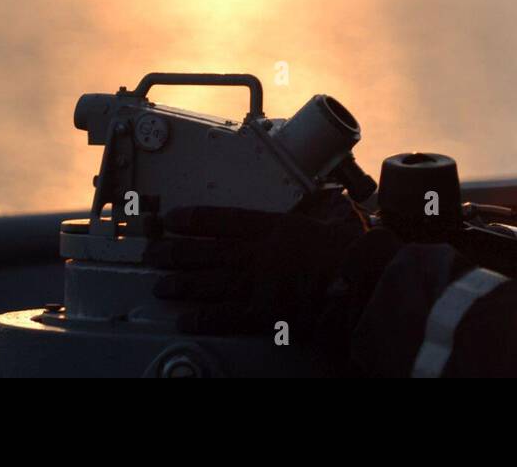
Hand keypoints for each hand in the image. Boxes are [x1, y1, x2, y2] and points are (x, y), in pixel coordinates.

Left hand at [146, 198, 399, 356]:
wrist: (362, 280)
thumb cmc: (357, 250)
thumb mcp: (341, 218)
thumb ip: (326, 209)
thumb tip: (331, 198)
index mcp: (276, 227)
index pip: (225, 220)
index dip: (194, 219)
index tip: (172, 219)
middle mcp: (260, 253)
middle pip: (208, 250)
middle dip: (176, 251)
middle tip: (153, 252)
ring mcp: (259, 284)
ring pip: (209, 281)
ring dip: (181, 283)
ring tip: (160, 283)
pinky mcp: (264, 314)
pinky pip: (225, 316)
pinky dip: (201, 317)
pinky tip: (183, 317)